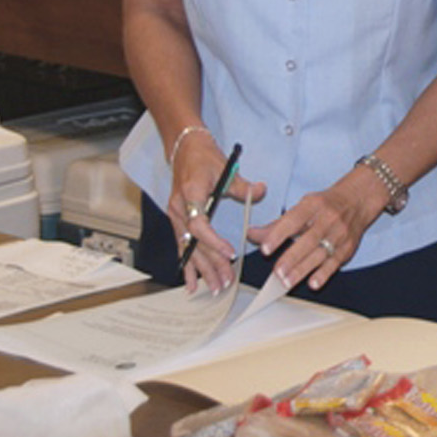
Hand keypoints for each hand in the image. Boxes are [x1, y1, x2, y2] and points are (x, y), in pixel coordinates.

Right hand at [169, 132, 264, 293]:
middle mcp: (179, 208)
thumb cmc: (204, 157)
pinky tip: (191, 284)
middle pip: (194, 243)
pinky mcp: (177, 221)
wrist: (185, 149)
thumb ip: (243, 185)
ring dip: (201, 270)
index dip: (214, 241)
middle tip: (225, 281)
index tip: (230, 252)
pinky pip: (182, 248)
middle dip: (211, 264)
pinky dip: (188, 267)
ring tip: (214, 288)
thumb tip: (260, 191)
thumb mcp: (226, 168)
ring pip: (188, 249)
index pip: (199, 225)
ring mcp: (176, 216)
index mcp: (191, 194)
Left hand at [246, 169, 388, 290]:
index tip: (265, 248)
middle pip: (308, 240)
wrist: (358, 200)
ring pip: (320, 254)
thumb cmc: (325, 205)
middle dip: (291, 258)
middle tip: (277, 272)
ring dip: (303, 270)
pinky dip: (324, 274)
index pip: (293, 220)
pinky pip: (335, 262)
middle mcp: (327, 218)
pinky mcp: (348, 247)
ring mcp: (339, 234)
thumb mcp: (302, 207)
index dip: (278, 235)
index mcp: (312, 205)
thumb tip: (252, 234)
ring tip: (287, 282)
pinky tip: (314, 283)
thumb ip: (277, 224)